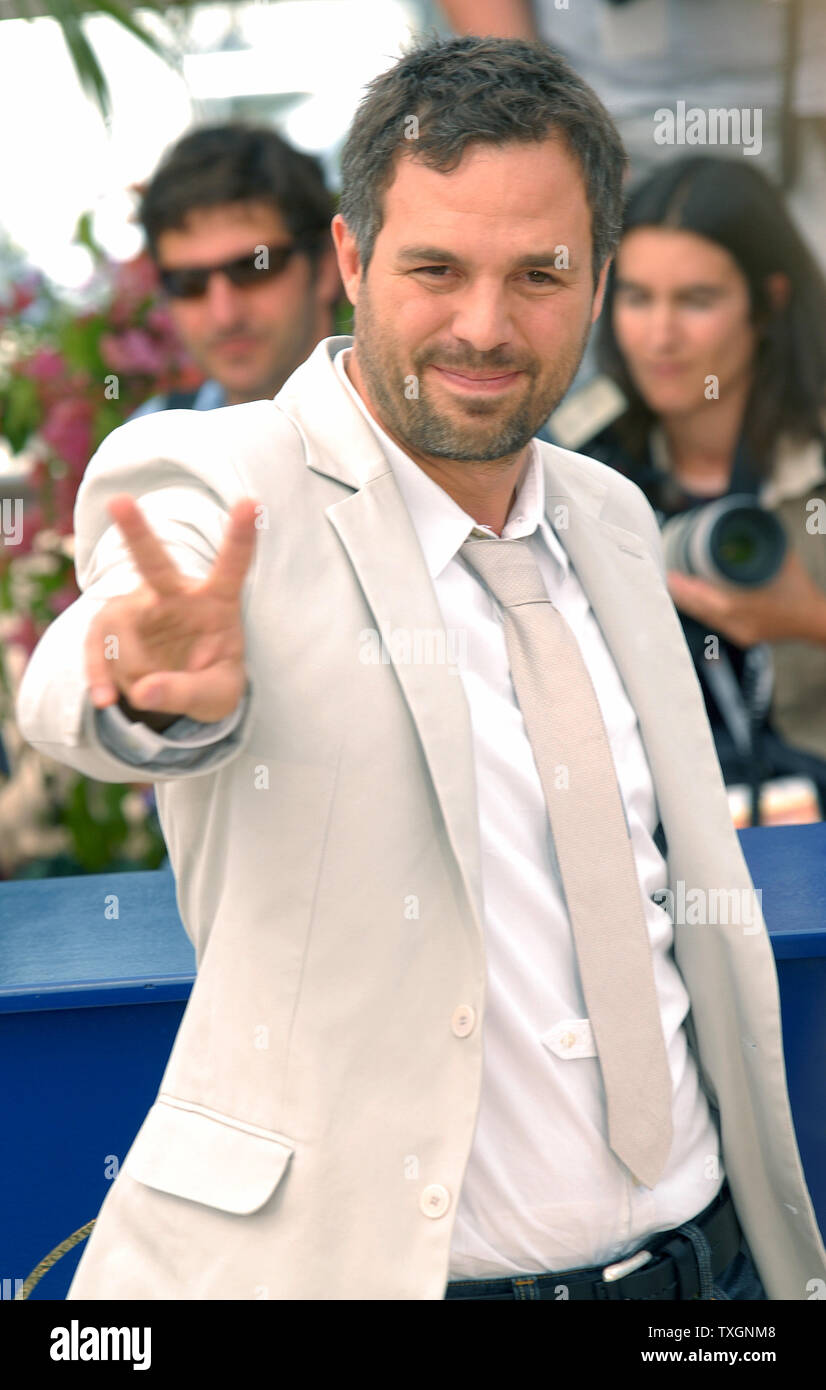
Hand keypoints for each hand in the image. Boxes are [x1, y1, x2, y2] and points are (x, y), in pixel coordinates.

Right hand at [84, 494, 259, 722]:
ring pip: (122, 632)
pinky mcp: (109, 626)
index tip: (251, 502)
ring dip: (134, 672)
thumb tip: (145, 691)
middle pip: (154, 563)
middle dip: (137, 532)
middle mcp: (175, 595)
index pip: (232, 567)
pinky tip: (107, 699)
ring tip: (151, 695)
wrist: (181, 691)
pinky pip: (96, 647)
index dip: (241, 537)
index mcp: (217, 602)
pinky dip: (100, 676)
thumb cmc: (211, 682)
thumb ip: (188, 693)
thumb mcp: (216, 697)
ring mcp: (138, 607)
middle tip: (120, 502)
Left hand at [666, 551, 825, 647]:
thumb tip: (746, 516)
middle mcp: (744, 625)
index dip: (692, 591)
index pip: (715, 602)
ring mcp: (741, 635)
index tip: (674, 575)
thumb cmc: (800, 589)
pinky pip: (712, 624)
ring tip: (672, 585)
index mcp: (754, 608)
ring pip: (706, 620)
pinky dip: (699, 610)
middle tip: (667, 576)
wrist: (814, 620)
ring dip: (688, 603)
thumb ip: (765, 539)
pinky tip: (687, 600)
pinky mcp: (740, 638)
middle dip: (682, 595)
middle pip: (704, 612)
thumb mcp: (783, 559)